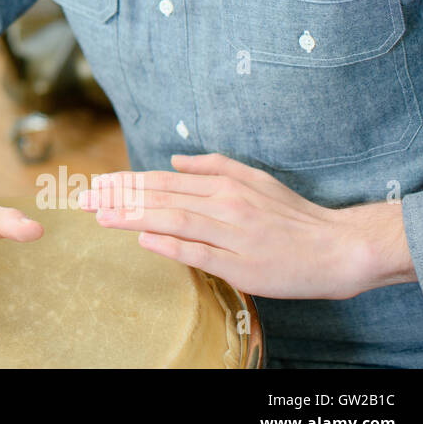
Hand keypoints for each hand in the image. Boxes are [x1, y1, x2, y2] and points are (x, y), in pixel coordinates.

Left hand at [77, 152, 415, 299]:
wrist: (338, 248)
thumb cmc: (293, 216)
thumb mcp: (254, 178)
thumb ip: (213, 166)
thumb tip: (174, 159)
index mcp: (223, 184)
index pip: (163, 181)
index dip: (127, 182)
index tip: (96, 184)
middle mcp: (224, 204)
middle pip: (161, 198)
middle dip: (119, 197)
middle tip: (85, 198)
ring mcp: (232, 234)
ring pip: (174, 220)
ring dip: (135, 217)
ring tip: (102, 215)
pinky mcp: (241, 264)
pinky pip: (199, 252)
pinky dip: (170, 244)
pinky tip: (144, 239)